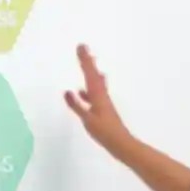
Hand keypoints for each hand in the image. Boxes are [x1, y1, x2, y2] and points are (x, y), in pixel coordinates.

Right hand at [65, 43, 134, 158]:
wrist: (121, 144)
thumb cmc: (105, 132)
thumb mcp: (88, 119)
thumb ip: (77, 106)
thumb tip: (67, 91)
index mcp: (98, 96)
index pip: (90, 74)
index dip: (85, 60)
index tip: (81, 46)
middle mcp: (102, 96)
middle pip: (93, 75)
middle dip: (88, 62)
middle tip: (83, 49)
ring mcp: (103, 102)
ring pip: (95, 83)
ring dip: (89, 73)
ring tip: (86, 63)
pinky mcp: (103, 110)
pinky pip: (94, 95)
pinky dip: (88, 90)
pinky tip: (82, 92)